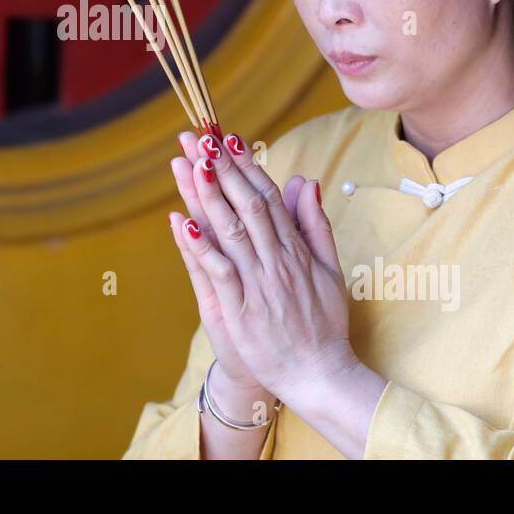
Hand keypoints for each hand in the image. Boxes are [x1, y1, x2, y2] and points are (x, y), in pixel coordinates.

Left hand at [170, 129, 357, 407]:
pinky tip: (183, 223)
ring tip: (192, 164)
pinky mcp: (241, 310)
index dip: (246, 166)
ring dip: (210, 196)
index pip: (267, 198)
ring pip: (231, 231)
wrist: (320, 375)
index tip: (227, 137)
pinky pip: (219, 273)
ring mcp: (258, 285)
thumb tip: (305, 181)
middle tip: (200, 137)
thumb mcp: (330, 269)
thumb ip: (314, 224)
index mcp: (295, 250)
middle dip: (222, 169)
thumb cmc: (324, 324)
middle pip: (246, 206)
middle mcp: (277, 261)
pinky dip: (201, 248)